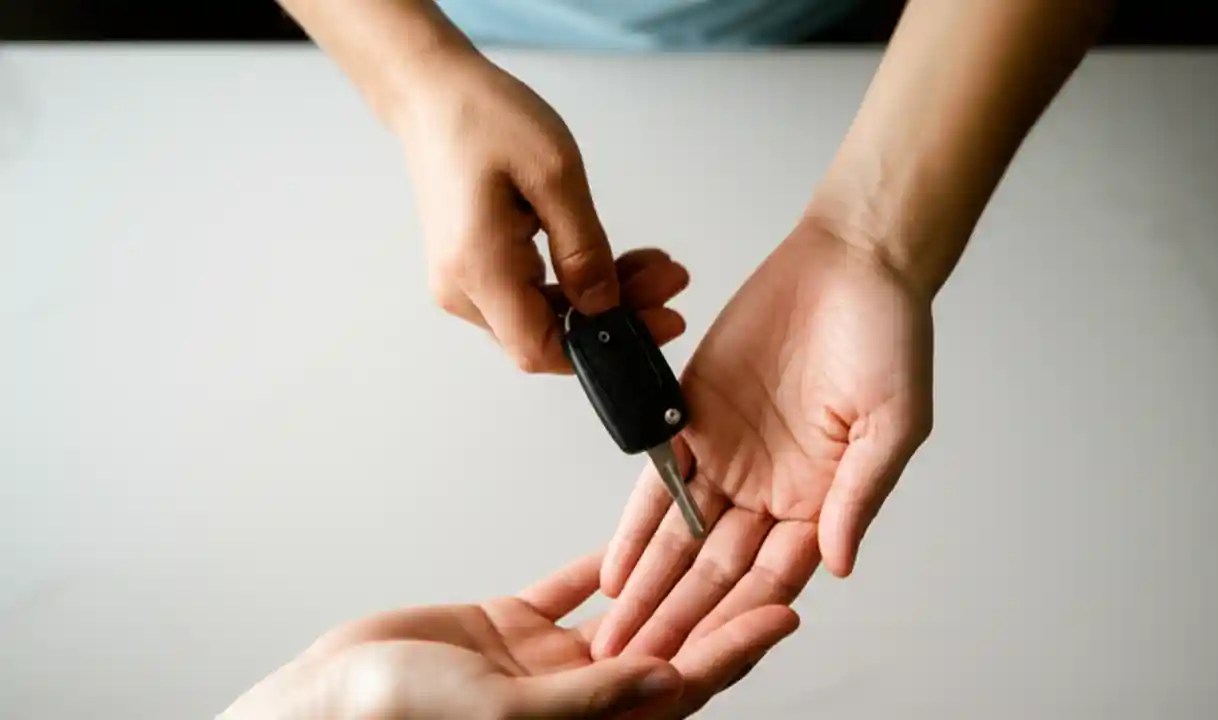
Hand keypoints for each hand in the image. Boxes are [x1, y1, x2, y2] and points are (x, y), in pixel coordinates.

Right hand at [221, 553, 798, 718]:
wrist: (329, 698)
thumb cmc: (396, 718)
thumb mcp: (501, 708)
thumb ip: (585, 695)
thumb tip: (664, 677)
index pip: (679, 684)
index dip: (735, 649)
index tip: (783, 611)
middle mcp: (575, 697)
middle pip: (665, 643)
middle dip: (718, 604)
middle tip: (767, 560)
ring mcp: (543, 662)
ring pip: (623, 612)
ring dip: (668, 577)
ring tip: (716, 536)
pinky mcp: (509, 628)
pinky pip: (567, 590)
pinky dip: (598, 564)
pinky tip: (629, 536)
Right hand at [397, 52, 685, 372]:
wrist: (432, 94)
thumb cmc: (485, 118)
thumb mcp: (554, 173)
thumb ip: (584, 248)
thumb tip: (605, 308)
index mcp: (478, 268)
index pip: (540, 349)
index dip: (601, 349)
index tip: (658, 324)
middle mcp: (462, 290)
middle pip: (547, 335)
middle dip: (615, 315)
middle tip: (670, 280)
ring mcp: (463, 284)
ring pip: (543, 317)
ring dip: (600, 298)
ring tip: (652, 264)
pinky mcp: (472, 271)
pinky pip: (530, 296)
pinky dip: (574, 284)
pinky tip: (610, 259)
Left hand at [593, 222, 933, 658]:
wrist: (848, 261)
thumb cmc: (887, 334)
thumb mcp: (891, 421)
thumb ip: (858, 494)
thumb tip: (841, 564)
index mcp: (822, 501)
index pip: (772, 578)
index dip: (733, 621)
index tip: (698, 662)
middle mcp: (771, 489)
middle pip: (717, 570)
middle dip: (677, 618)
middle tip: (636, 663)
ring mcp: (730, 456)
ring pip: (681, 537)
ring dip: (649, 586)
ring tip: (615, 632)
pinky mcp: (693, 415)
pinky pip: (656, 478)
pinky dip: (635, 524)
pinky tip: (614, 567)